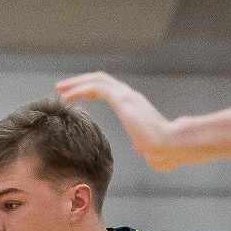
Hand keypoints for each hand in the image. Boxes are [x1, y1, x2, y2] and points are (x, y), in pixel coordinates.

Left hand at [57, 71, 184, 170]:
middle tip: (61, 88)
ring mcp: (127, 95)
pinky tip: (67, 97)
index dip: (89, 90)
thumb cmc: (161, 150)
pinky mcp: (123, 98)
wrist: (170, 146)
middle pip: (100, 81)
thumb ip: (141, 144)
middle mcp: (130, 96)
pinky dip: (80, 90)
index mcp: (133, 105)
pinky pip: (97, 89)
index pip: (108, 90)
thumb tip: (140, 149)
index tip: (72, 96)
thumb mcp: (146, 147)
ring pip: (97, 80)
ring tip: (60, 88)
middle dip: (79, 82)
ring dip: (77, 83)